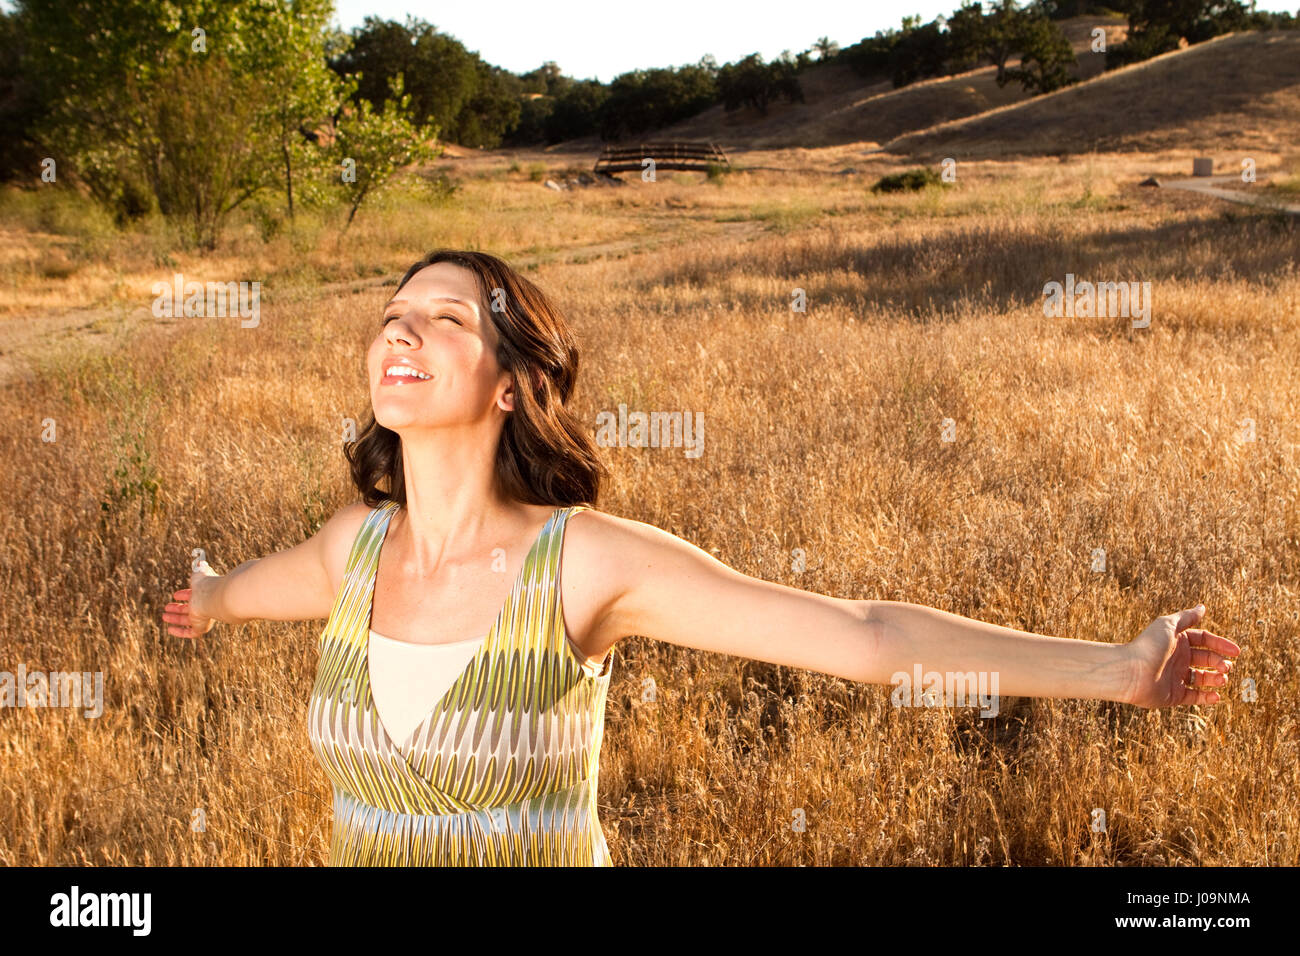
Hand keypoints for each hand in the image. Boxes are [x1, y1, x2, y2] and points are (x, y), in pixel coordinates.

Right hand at [163, 560, 219, 639]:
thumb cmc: (207, 583)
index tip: (176, 594)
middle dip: (178, 608)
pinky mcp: (201, 627)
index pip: (195, 595)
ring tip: (164, 616)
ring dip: (175, 619)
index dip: (185, 594)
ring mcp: (204, 617)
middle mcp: (205, 606)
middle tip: (167, 607)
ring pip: (188, 620)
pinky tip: (170, 630)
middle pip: (190, 609)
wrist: (215, 597)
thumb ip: (199, 567)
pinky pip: (189, 633)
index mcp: (206, 593)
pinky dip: (179, 632)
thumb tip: (200, 560)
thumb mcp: (200, 572)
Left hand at [1123, 604, 1239, 707]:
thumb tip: (1202, 607)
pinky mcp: (1173, 695)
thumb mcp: (1168, 626)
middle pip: (1206, 659)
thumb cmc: (1148, 646)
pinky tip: (1217, 695)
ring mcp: (1176, 677)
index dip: (1221, 645)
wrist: (1129, 672)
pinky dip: (1207, 697)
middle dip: (1219, 662)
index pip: (1204, 640)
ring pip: (1203, 678)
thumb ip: (1186, 617)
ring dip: (1216, 679)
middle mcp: (1177, 658)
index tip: (1236, 652)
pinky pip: (1195, 696)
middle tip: (1225, 667)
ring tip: (1222, 679)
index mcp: (1177, 641)